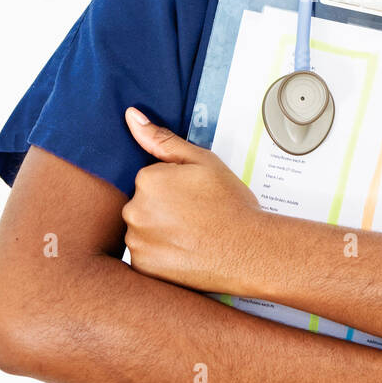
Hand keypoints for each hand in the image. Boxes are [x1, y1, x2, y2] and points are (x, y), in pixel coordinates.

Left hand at [121, 107, 262, 294]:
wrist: (250, 251)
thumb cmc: (230, 205)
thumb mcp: (203, 162)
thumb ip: (163, 140)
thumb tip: (131, 115)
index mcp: (147, 179)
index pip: (149, 179)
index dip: (174, 187)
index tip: (195, 197)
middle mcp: (133, 210)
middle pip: (142, 205)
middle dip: (163, 209)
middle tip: (195, 218)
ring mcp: (136, 242)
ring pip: (142, 231)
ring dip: (160, 233)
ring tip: (192, 237)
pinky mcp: (143, 268)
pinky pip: (145, 256)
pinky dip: (160, 255)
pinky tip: (185, 253)